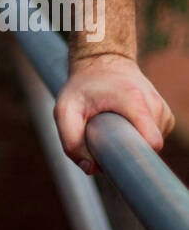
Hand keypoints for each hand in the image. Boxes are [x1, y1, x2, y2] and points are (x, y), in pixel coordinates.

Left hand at [53, 52, 175, 174]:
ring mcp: (162, 110)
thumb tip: (91, 169)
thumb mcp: (65, 109)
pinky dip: (139, 136)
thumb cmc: (82, 86)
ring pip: (151, 144)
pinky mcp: (164, 114)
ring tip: (114, 125)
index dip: (135, 157)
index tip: (117, 157)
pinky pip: (154, 137)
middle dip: (128, 150)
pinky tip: (125, 124)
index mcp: (136, 102)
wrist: (103, 60)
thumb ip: (70, 140)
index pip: (151, 143)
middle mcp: (154, 105)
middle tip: (106, 136)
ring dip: (132, 141)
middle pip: (148, 147)